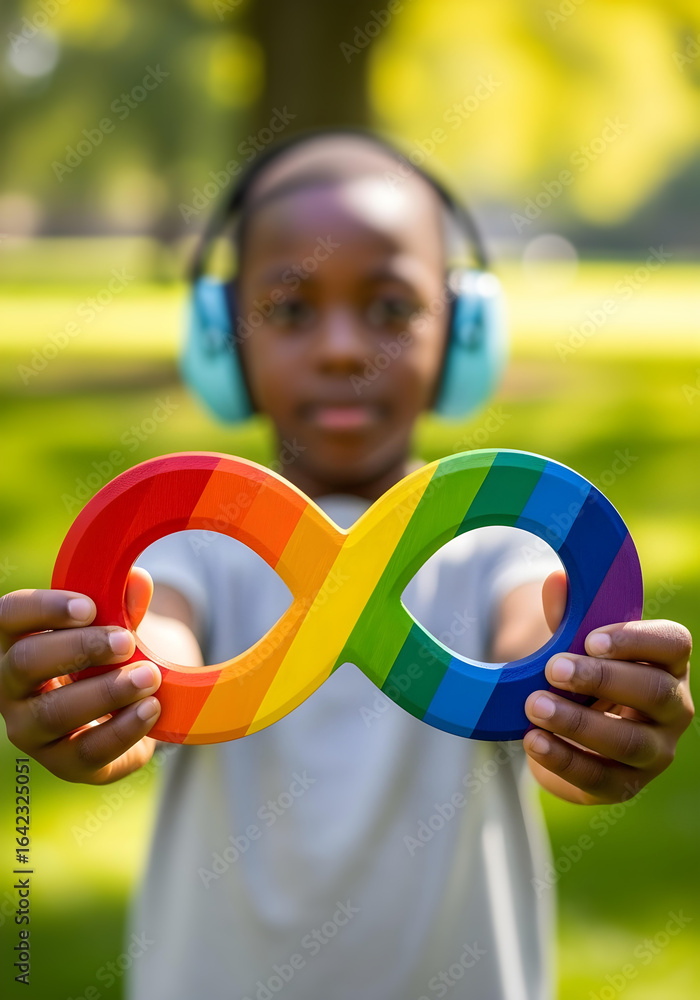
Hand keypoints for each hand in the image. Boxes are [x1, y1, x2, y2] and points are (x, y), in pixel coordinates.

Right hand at [0, 568, 161, 784]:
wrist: (128, 705)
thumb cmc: (109, 655)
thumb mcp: (118, 623)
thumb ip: (125, 603)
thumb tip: (137, 581)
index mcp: (18, 641)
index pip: (9, 616)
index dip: (45, 609)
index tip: (90, 607)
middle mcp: (12, 687)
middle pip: (26, 663)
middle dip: (79, 649)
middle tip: (126, 642)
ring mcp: (32, 729)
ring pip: (54, 713)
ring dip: (106, 691)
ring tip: (150, 676)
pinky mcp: (63, 763)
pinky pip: (87, 753)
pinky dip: (123, 730)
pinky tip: (151, 709)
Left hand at [523, 570, 693, 803]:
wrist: (569, 730)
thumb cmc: (582, 675)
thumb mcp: (573, 644)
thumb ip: (567, 616)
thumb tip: (556, 582)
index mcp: (667, 663)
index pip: (673, 645)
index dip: (636, 640)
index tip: (591, 639)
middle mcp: (673, 708)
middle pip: (654, 693)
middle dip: (601, 680)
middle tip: (553, 668)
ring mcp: (655, 751)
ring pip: (629, 742)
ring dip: (578, 723)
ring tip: (534, 705)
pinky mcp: (627, 785)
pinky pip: (601, 778)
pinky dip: (564, 760)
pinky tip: (533, 740)